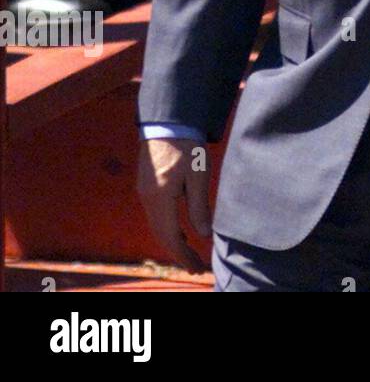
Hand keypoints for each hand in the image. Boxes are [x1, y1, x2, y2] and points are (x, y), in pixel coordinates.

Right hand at [136, 137, 210, 272]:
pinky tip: (180, 231)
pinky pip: (156, 215)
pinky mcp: (147, 185)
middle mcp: (148, 199)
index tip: (197, 268)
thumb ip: (199, 206)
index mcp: (160, 199)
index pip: (171, 236)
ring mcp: (144, 192)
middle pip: (161, 234)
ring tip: (190, 253)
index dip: (184, 255)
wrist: (168, 121)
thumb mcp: (198, 175)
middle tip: (196, 266)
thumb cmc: (186, 145)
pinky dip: (168, 228)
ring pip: (157, 226)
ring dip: (173, 241)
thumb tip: (203, 234)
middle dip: (179, 253)